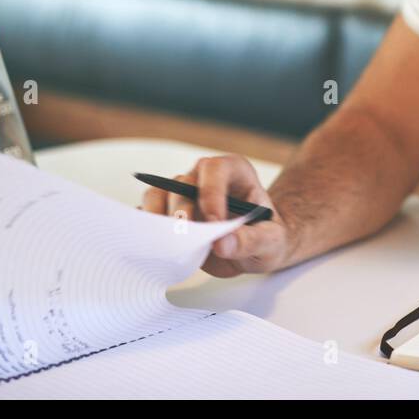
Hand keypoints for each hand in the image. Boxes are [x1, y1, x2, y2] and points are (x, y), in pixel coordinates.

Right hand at [139, 154, 291, 276]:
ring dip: (158, 218)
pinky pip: (149, 214)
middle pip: (182, 184)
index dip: (211, 192)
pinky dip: (148, 229)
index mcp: (235, 172)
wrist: (255, 249)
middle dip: (182, 211)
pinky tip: (155, 246)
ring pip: (158, 194)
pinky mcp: (169, 215)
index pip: (215, 169)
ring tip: (167, 242)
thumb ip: (250, 241)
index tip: (214, 222)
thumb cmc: (267, 237)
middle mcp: (204, 178)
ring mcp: (183, 195)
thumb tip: (222, 243)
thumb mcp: (270, 242)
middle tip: (187, 238)